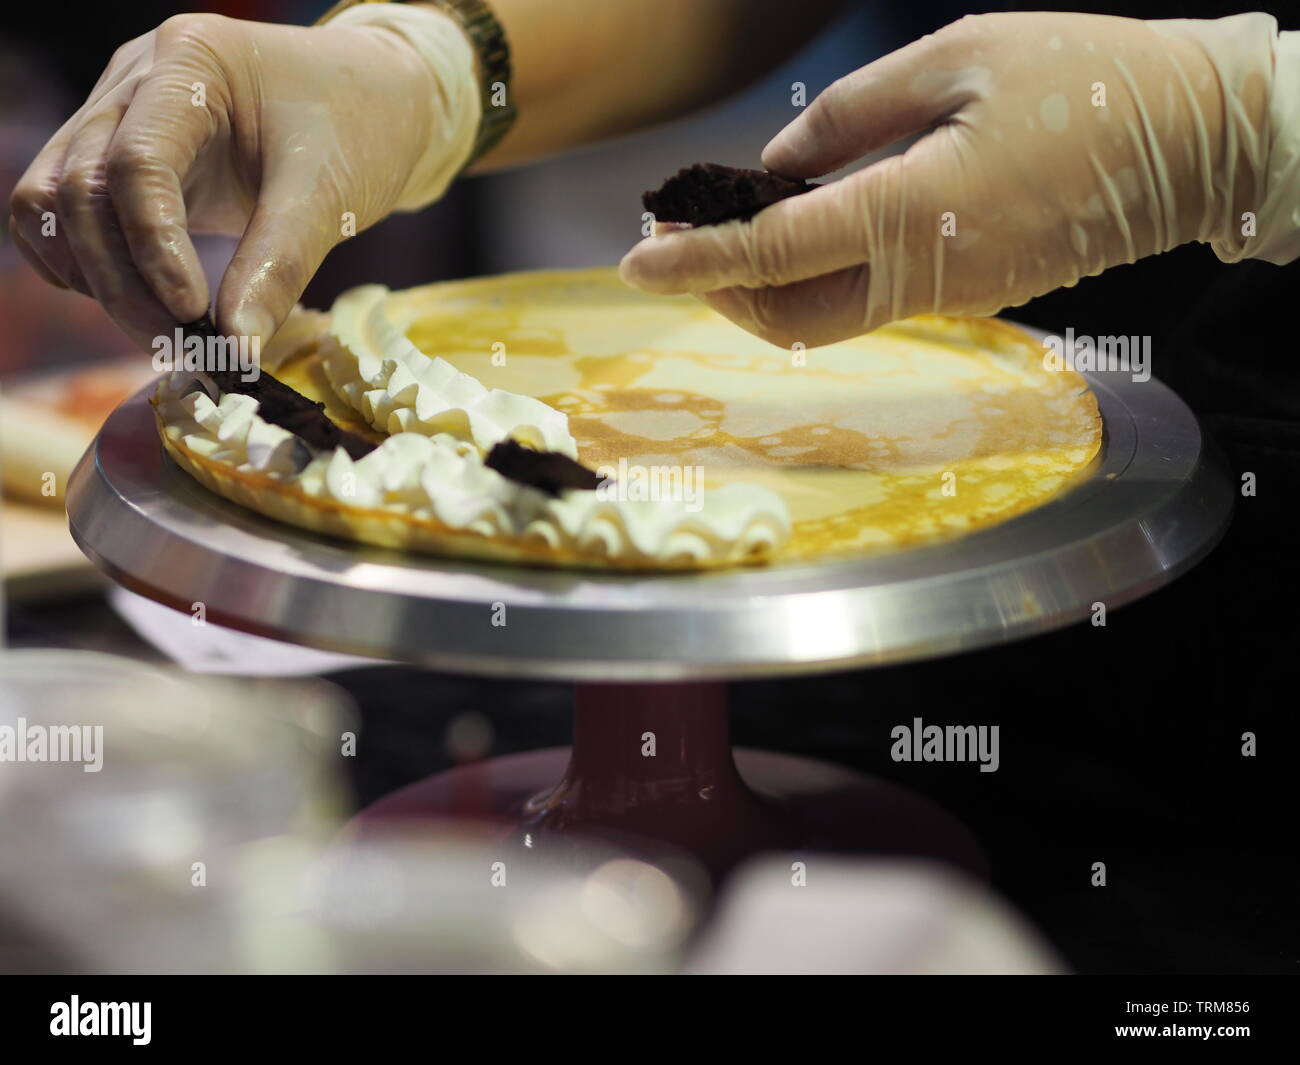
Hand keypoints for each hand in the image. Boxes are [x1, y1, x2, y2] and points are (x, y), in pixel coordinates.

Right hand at [8, 12, 457, 348]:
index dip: (154, 248)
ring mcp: (118, 113)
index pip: (136, 162)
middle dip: (123, 280)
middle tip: (182, 346)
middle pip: (83, 187)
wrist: (374, 103)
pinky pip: (63, 209)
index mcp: (191, 63)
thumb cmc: (358, 131)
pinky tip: (137, 302)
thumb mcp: (329, 195)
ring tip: (166, 334)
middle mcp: (136, 79)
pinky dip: (84, 263)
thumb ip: (279, 266)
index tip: (194, 314)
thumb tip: (237, 349)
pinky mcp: (118, 153)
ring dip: (95, 278)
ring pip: (54, 200)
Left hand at [619, 12, 1274, 347]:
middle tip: (678, 237)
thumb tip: (777, 161)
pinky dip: (816, 274)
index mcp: (909, 213)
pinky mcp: (967, 292)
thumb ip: (852, 115)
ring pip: (824, 320)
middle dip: (719, 288)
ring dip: (764, 286)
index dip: (693, 258)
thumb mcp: (958, 57)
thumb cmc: (1085, 80)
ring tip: (731, 224)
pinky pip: (868, 300)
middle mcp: (921, 275)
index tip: (633, 261)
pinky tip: (806, 221)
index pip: (771, 252)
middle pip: (787, 318)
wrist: (1193, 142)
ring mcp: (947, 295)